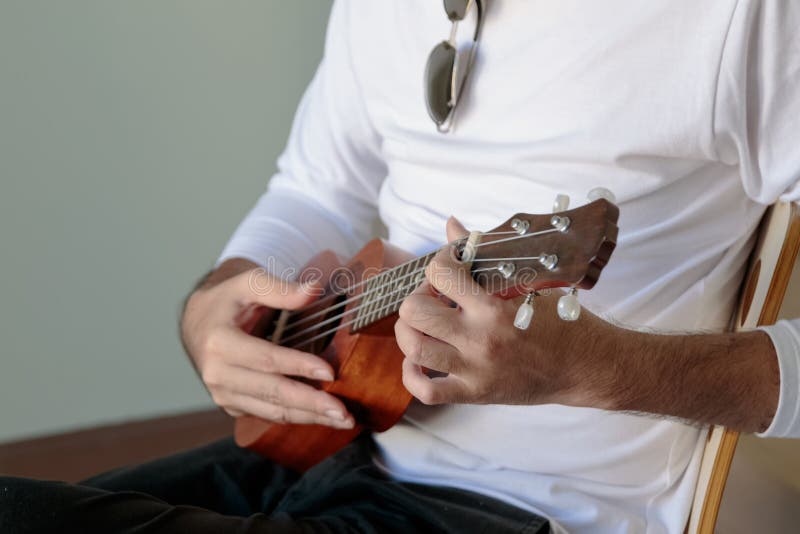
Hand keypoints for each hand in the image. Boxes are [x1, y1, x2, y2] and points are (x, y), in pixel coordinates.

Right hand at [181, 260, 354, 428]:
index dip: (298, 366)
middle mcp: (218, 374)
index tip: (329, 372)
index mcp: (220, 342)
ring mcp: (223, 394)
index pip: (266, 359)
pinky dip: (296, 417)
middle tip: (343, 412)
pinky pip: (268, 414)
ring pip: (271, 411)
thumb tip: (314, 289)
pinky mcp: (232, 405)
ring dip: (309, 417)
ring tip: (342, 420)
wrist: (197, 323)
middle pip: (272, 392)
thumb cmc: (227, 301)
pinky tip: (321, 417)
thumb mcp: (248, 284)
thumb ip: (281, 288)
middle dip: (310, 403)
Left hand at [395, 218, 617, 407]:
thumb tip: (452, 224)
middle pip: (414, 312)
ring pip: (413, 348)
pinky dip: (412, 374)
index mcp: (493, 308)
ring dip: (410, 330)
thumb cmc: (561, 323)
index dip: (438, 262)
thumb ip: (485, 256)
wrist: (586, 367)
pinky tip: (421, 360)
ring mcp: (474, 370)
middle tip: (436, 296)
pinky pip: (425, 391)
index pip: (440, 274)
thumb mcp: (528, 284)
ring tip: (426, 323)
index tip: (450, 265)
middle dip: (418, 296)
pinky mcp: (474, 394)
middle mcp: (479, 340)